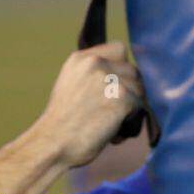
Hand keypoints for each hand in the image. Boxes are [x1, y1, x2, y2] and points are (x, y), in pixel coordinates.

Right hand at [35, 42, 143, 167]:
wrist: (52, 145)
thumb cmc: (64, 123)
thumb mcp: (75, 86)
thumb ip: (97, 75)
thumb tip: (131, 76)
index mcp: (81, 58)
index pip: (119, 49)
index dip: (121, 69)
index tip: (112, 88)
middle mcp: (95, 62)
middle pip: (133, 71)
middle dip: (129, 92)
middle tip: (111, 113)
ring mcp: (109, 79)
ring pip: (140, 90)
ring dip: (132, 109)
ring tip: (110, 126)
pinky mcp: (122, 97)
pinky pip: (141, 108)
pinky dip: (132, 124)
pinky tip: (113, 135)